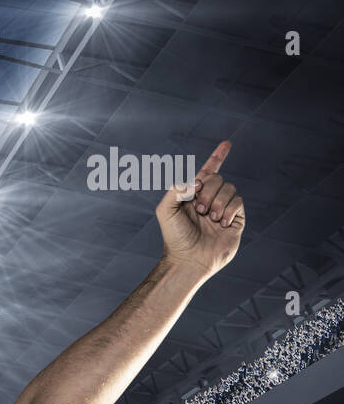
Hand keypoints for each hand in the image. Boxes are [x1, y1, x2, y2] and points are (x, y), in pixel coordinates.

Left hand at [155, 140, 245, 279]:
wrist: (190, 259)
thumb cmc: (175, 237)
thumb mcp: (165, 211)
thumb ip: (175, 191)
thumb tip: (196, 181)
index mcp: (193, 195)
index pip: (207, 172)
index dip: (217, 157)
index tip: (227, 144)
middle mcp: (210, 199)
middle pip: (217, 178)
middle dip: (208, 190)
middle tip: (199, 209)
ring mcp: (224, 208)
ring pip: (229, 188)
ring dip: (218, 202)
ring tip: (210, 218)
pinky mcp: (236, 219)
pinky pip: (239, 202)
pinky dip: (229, 210)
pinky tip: (222, 223)